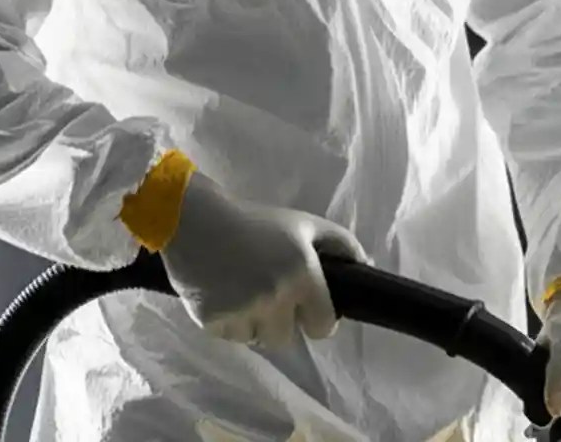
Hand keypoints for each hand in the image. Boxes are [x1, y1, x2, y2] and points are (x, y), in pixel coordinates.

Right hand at [160, 173, 369, 347]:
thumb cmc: (255, 221)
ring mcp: (243, 312)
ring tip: (242, 293)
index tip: (306, 306)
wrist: (195, 220)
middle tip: (268, 296)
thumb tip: (365, 266)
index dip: (317, 318)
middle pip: (287, 339)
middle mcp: (275, 298)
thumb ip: (340, 243)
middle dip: (281, 323)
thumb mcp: (303, 223)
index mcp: (303, 276)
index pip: (324, 326)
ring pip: (258, 340)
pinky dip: (228, 322)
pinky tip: (221, 294)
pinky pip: (230, 337)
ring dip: (254, 324)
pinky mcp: (212, 322)